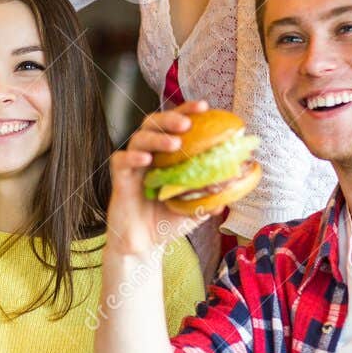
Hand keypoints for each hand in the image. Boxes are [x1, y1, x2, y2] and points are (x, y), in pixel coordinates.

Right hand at [106, 100, 211, 259]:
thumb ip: (210, 197)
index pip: (176, 125)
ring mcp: (133, 165)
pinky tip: (146, 160)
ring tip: (174, 143)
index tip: (205, 106)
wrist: (143, 245)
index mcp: (166, 155)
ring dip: (157, 137)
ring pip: (139, 138)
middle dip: (170, 118)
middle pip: (154, 123)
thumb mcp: (194, 210)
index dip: (187, 111)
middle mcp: (149, 154)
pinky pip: (121, 160)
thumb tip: (232, 188)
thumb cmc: (166, 222)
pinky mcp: (119, 178)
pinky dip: (133, 157)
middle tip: (187, 124)